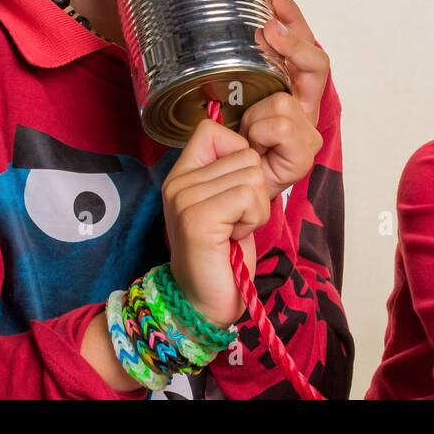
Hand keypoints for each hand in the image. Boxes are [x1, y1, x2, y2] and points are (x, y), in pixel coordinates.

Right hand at [161, 118, 270, 327]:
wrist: (205, 303)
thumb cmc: (223, 255)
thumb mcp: (226, 205)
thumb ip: (230, 173)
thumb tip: (253, 144)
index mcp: (182, 174)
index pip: (212, 130)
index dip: (238, 153)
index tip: (235, 190)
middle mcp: (178, 182)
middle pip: (245, 154)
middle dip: (254, 190)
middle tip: (234, 221)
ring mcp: (184, 198)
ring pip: (251, 174)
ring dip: (255, 208)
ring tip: (233, 231)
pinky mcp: (197, 218)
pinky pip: (248, 196)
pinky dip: (253, 219)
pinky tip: (234, 238)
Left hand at [243, 0, 327, 199]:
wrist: (232, 193)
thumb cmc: (231, 150)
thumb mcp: (231, 101)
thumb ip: (239, 73)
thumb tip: (231, 34)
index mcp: (293, 90)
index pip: (304, 46)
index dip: (294, 19)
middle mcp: (306, 106)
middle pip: (317, 63)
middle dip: (293, 42)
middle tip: (268, 29)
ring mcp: (307, 130)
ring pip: (286, 100)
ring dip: (258, 114)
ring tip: (247, 133)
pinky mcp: (305, 153)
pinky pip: (281, 126)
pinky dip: (261, 134)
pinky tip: (254, 146)